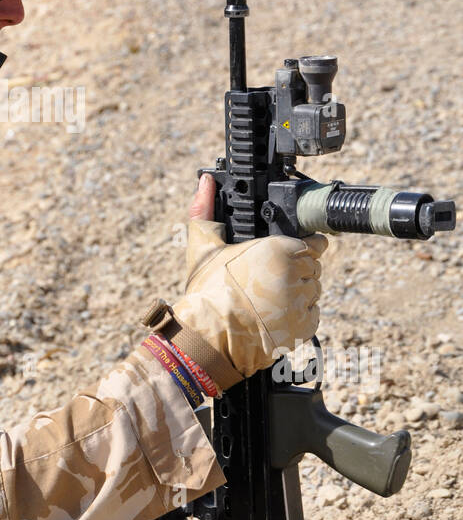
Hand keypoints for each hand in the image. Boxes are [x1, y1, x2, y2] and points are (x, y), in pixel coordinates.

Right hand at [175, 174, 327, 380]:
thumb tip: (205, 181)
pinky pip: (313, 315)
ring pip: (314, 292)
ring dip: (299, 294)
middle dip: (298, 271)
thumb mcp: (204, 245)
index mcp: (279, 249)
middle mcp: (296, 274)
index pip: (314, 243)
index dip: (302, 248)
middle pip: (314, 268)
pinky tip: (275, 315)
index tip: (288, 255)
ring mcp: (302, 302)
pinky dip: (299, 316)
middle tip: (270, 279)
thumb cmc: (207, 291)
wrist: (208, 337)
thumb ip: (205, 209)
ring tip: (269, 299)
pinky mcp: (305, 327)